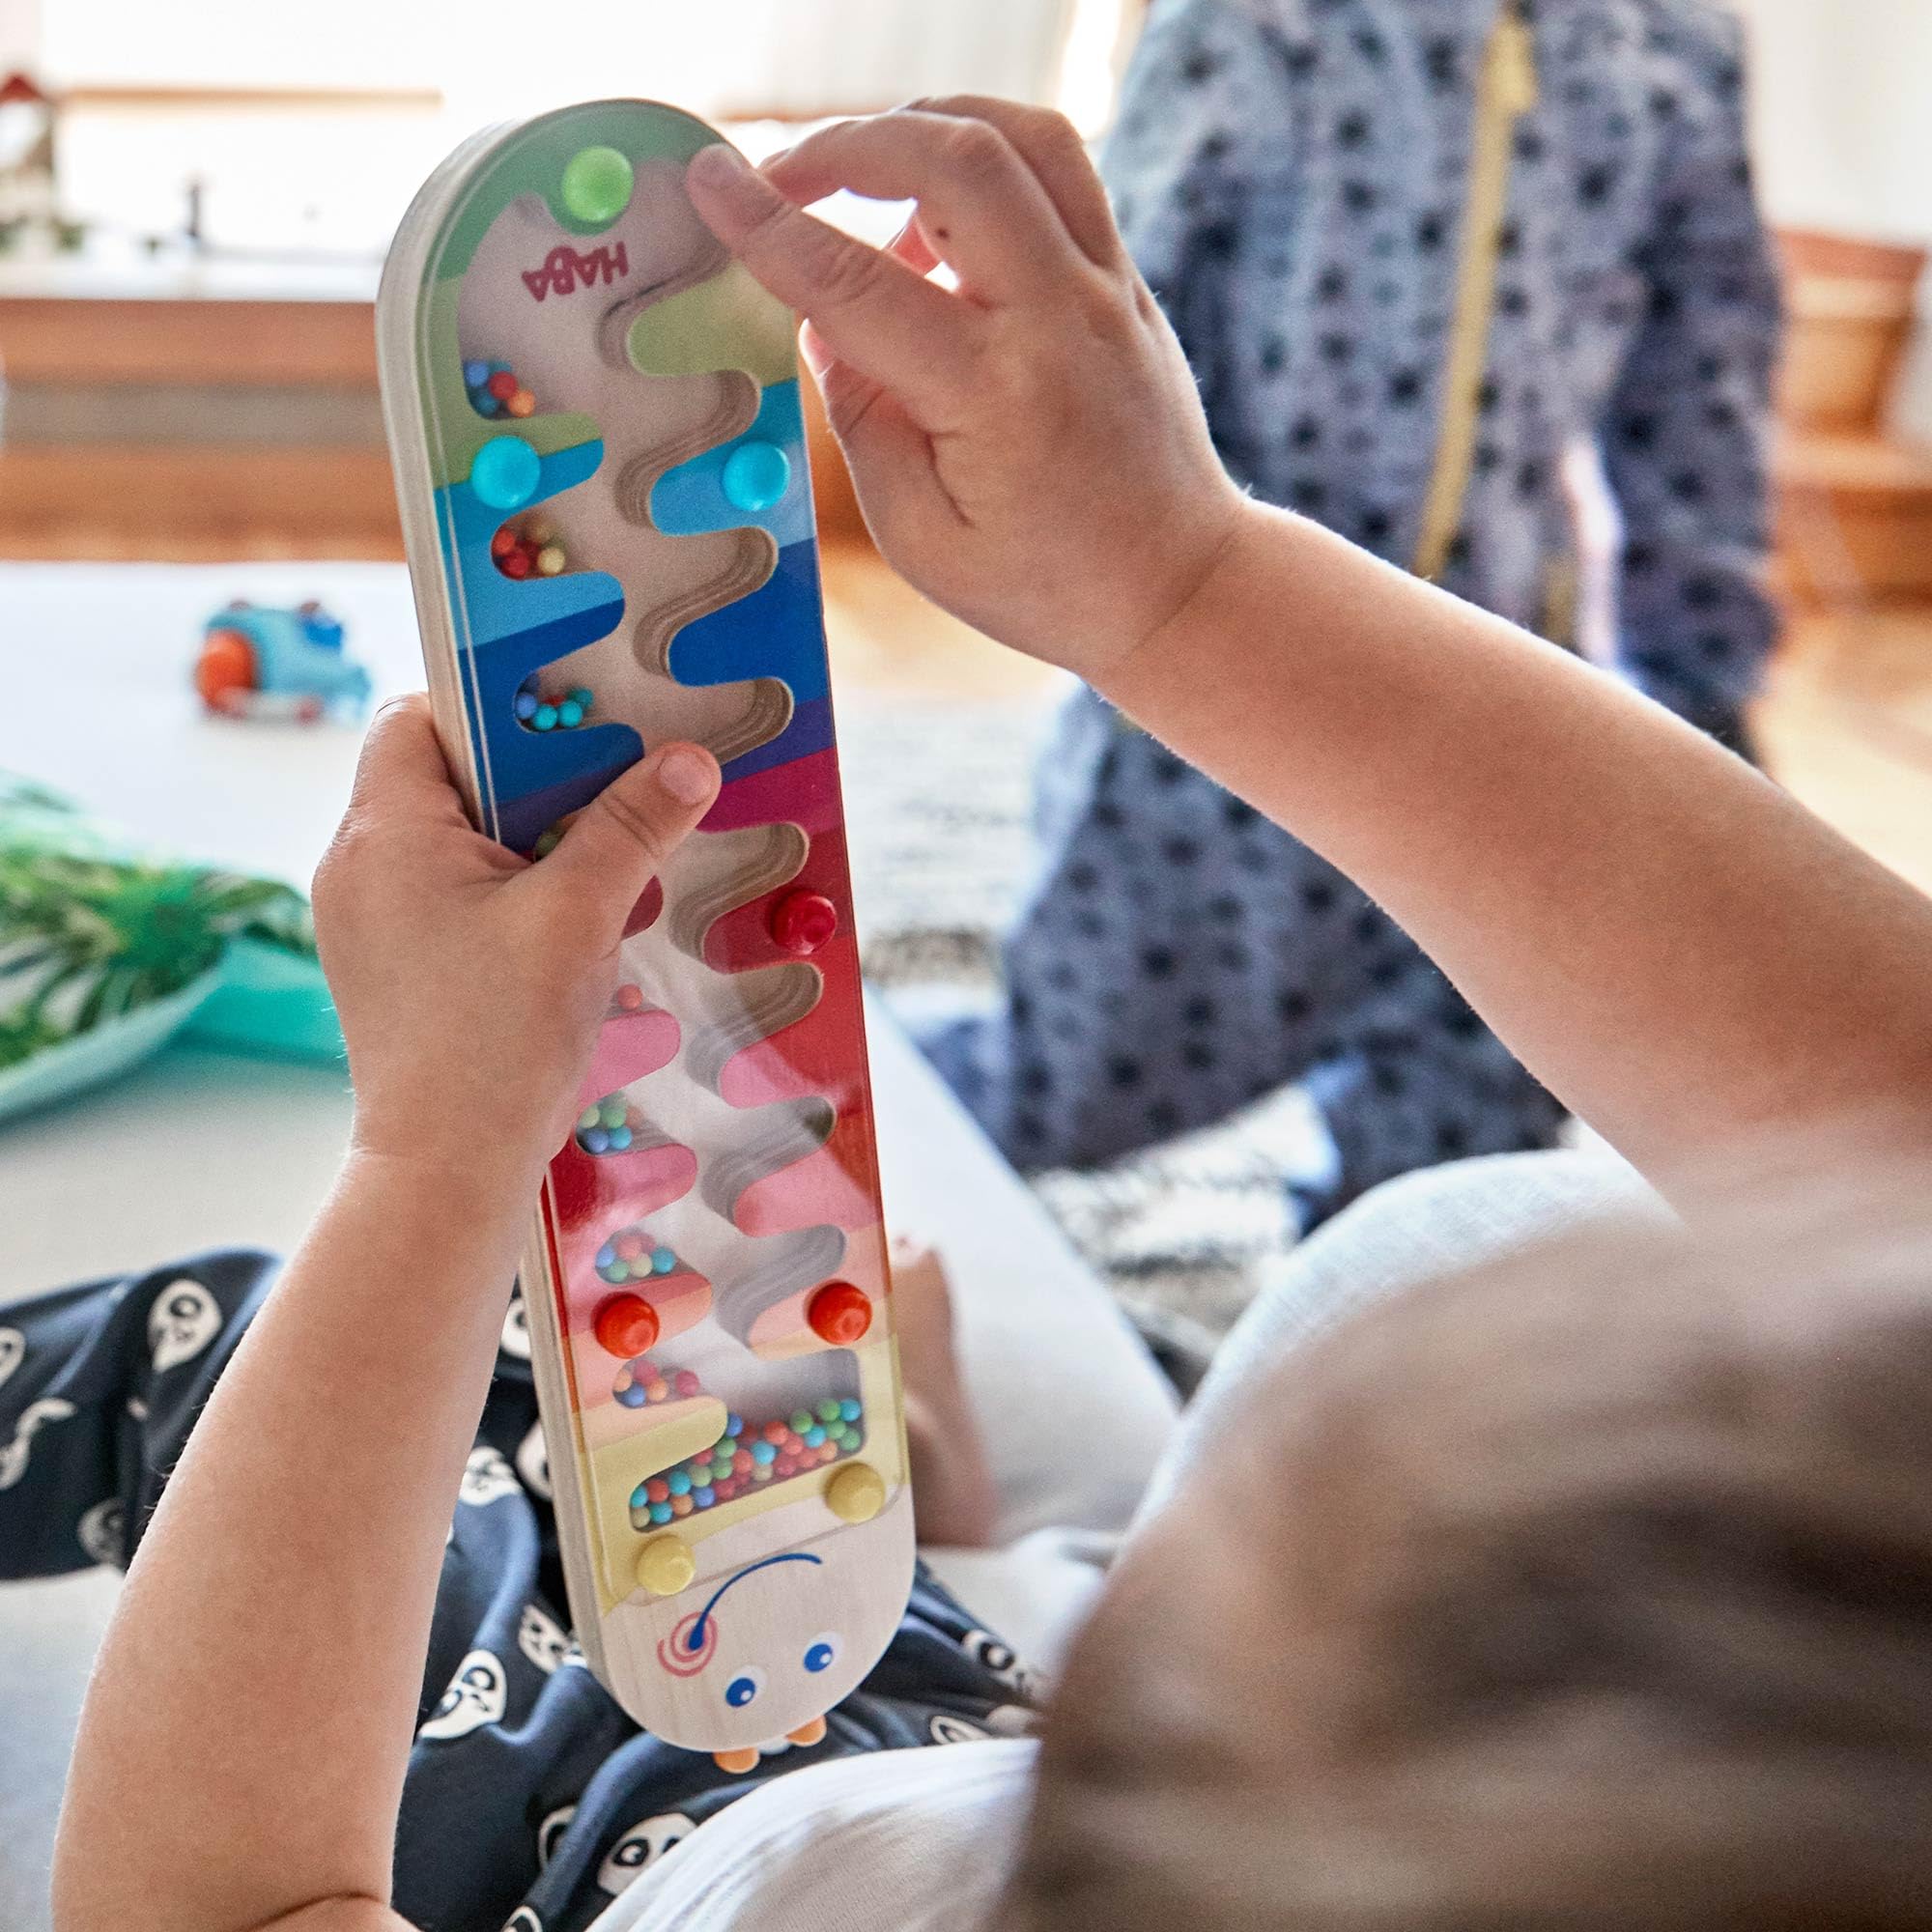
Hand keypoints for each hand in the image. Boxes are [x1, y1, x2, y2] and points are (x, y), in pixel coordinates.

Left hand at [312, 696, 718, 1186]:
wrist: (446, 1172)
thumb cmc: (497, 1042)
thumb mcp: (578, 919)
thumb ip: (631, 829)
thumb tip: (687, 758)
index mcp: (383, 833)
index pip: (417, 715)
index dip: (492, 704)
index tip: (574, 717)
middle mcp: (359, 867)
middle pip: (445, 776)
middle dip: (534, 776)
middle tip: (612, 784)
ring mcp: (371, 922)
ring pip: (456, 839)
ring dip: (532, 839)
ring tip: (603, 860)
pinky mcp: (394, 967)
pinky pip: (453, 895)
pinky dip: (513, 891)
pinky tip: (574, 923)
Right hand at [686, 99, 1247, 684]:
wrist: (1181, 586)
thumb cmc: (1047, 583)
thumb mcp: (924, 539)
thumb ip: (862, 421)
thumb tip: (819, 322)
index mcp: (997, 397)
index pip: (859, 284)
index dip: (771, 228)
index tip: (709, 182)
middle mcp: (1060, 319)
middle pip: (953, 158)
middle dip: (849, 144)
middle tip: (783, 175)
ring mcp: (1106, 287)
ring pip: (1019, 136)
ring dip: (924, 127)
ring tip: (863, 178)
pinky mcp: (1124, 277)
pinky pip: (1057, 169)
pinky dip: (982, 159)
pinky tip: (935, 220)